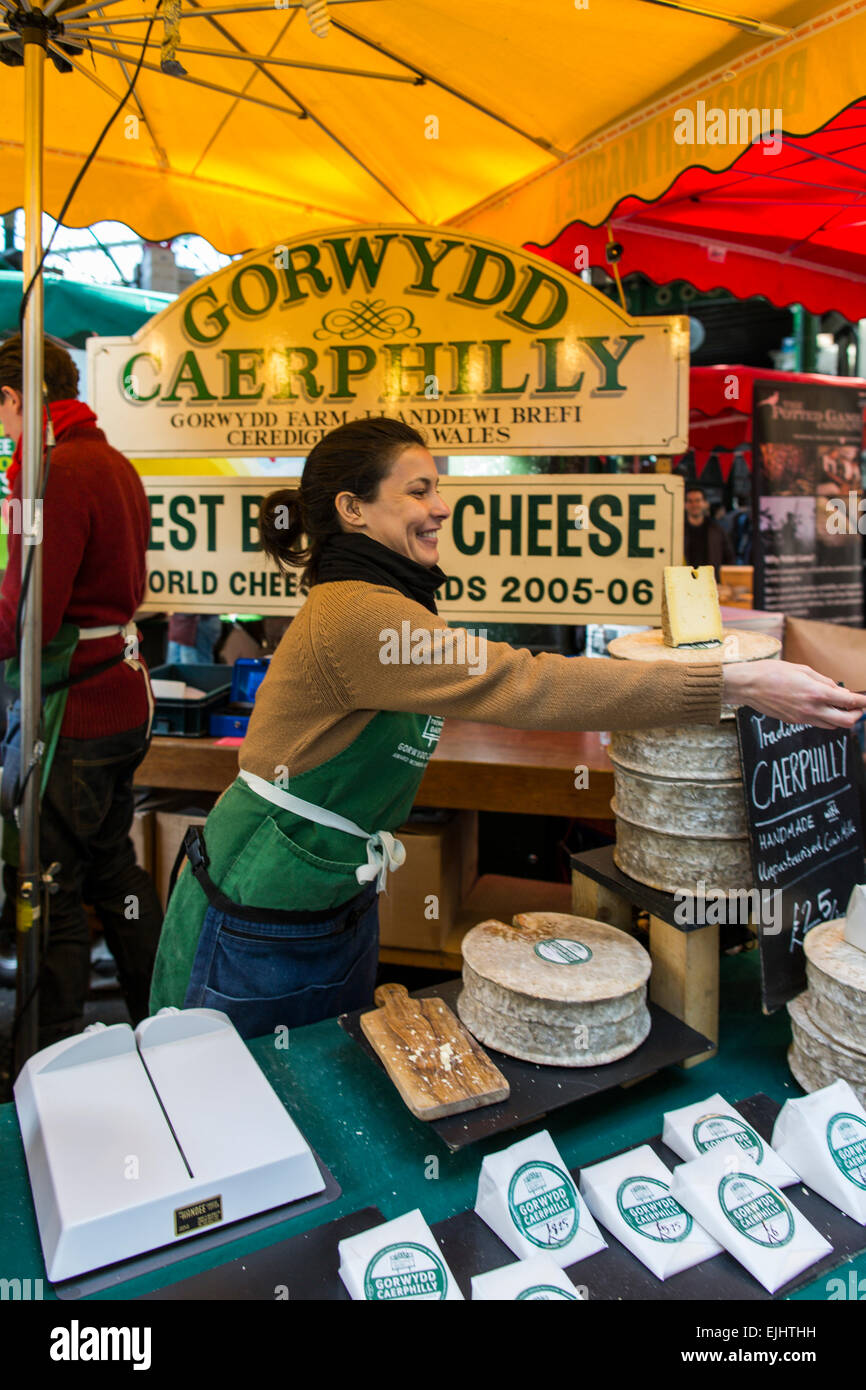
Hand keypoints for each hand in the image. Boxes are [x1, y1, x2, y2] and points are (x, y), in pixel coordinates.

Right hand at [722, 660, 865, 729]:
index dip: (863, 702)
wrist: (747, 686)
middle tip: (858, 708)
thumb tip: (838, 690)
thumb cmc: (771, 672)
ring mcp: (802, 718)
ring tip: (840, 707)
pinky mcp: (794, 721)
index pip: (849, 702)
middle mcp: (811, 709)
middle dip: (857, 715)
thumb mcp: (801, 669)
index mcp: (816, 692)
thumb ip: (823, 680)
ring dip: (841, 718)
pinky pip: (817, 723)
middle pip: (846, 721)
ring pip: (832, 725)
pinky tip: (821, 707)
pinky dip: (825, 718)